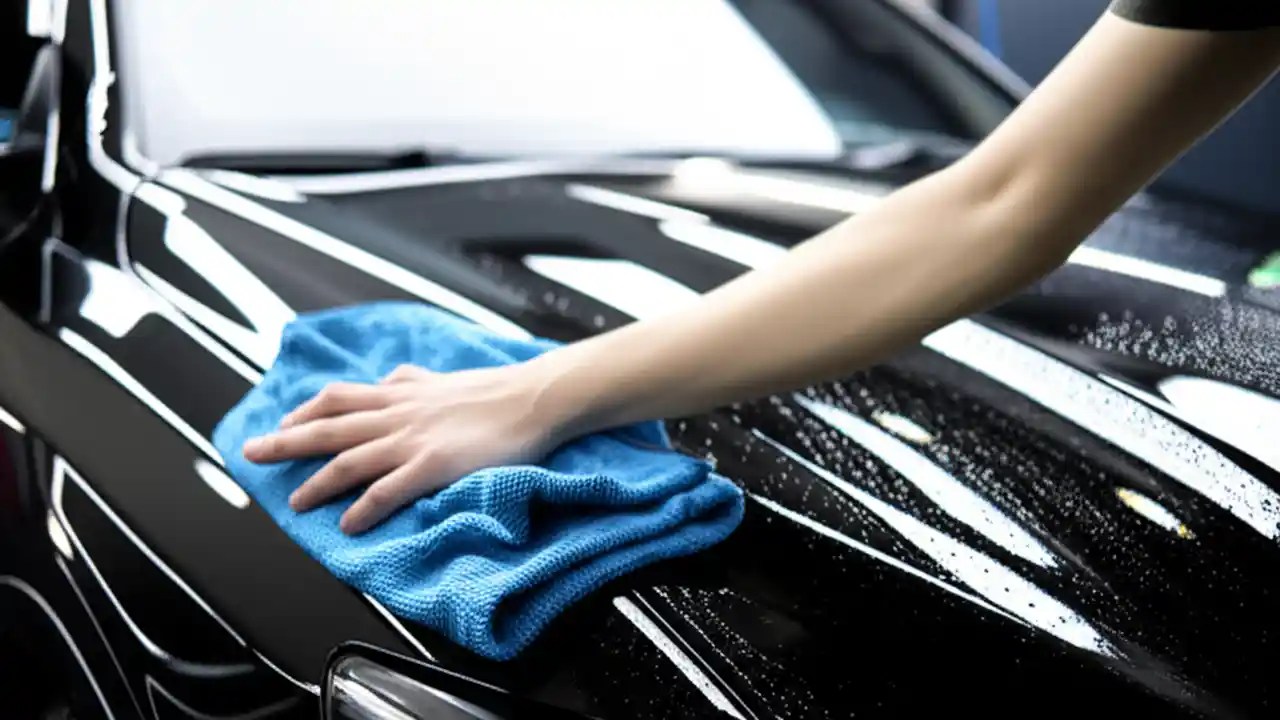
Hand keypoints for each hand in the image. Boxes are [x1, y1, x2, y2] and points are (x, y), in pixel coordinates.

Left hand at [242, 363, 560, 534]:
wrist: (533, 397)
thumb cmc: (497, 390)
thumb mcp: (444, 376)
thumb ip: (413, 380)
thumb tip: (394, 379)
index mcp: (401, 394)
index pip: (339, 398)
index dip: (305, 411)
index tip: (283, 422)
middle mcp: (398, 414)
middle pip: (328, 428)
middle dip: (285, 443)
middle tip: (251, 455)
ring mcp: (413, 440)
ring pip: (349, 460)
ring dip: (316, 482)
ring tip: (294, 502)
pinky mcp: (433, 465)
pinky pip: (388, 490)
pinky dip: (363, 507)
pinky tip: (348, 523)